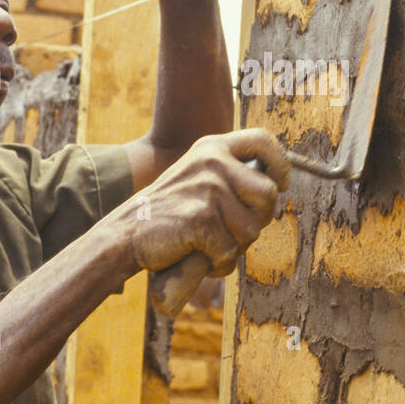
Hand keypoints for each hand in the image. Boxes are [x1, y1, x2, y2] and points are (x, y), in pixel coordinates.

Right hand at [117, 129, 290, 278]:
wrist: (124, 235)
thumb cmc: (168, 213)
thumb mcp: (197, 177)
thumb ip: (230, 174)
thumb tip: (275, 185)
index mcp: (211, 148)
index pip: (262, 140)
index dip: (279, 163)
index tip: (280, 183)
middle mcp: (212, 162)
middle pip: (268, 194)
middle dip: (257, 220)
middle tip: (231, 231)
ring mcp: (207, 189)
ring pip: (252, 230)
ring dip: (235, 248)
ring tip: (208, 244)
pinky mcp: (201, 218)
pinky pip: (230, 252)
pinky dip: (218, 264)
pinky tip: (198, 256)